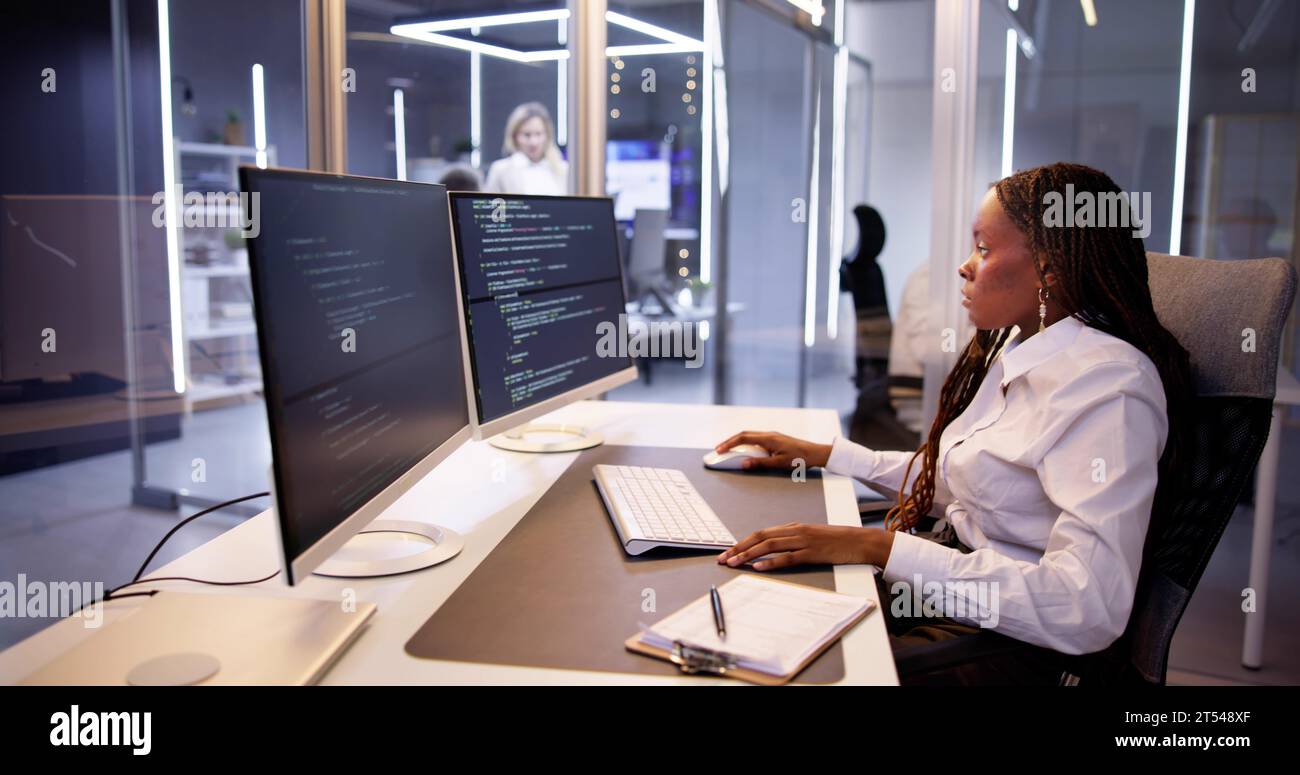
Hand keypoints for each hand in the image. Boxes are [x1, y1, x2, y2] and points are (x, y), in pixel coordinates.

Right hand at [713, 431, 832, 470]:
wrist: (816, 453)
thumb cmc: (800, 459)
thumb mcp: (779, 463)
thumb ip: (760, 463)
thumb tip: (743, 464)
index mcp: (768, 438)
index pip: (743, 438)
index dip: (729, 444)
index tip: (718, 450)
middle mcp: (768, 434)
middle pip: (743, 435)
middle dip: (729, 442)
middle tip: (718, 450)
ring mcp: (772, 436)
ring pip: (749, 436)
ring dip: (737, 442)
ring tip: (728, 451)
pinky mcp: (775, 440)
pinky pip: (756, 440)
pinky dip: (746, 444)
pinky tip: (744, 452)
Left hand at [717, 523, 892, 570]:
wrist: (858, 540)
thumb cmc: (835, 541)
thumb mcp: (810, 536)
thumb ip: (791, 540)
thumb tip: (771, 549)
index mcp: (792, 527)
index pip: (760, 532)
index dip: (742, 542)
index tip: (727, 552)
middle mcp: (794, 531)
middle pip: (760, 537)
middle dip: (738, 548)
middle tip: (722, 558)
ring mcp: (803, 541)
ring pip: (769, 545)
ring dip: (748, 554)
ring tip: (734, 563)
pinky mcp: (812, 553)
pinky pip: (788, 557)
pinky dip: (771, 562)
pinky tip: (759, 567)